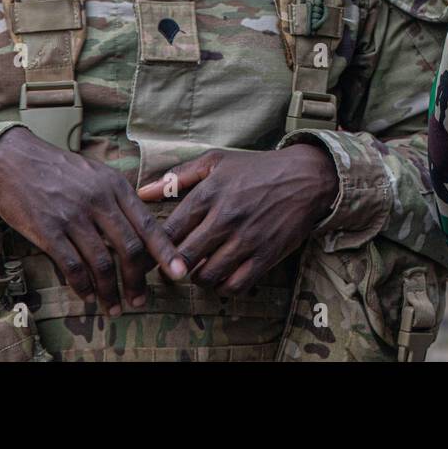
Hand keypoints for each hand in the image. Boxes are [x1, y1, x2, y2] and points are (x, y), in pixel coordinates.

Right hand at [0, 126, 187, 314]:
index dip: (166, 251)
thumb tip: (142, 227)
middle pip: (129, 249)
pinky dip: (83, 286)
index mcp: (116, 187)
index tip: (179, 272)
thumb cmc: (59, 169)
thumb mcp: (98, 173)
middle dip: (137, 280)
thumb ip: (120, 198)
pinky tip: (87, 296)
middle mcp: (99, 201)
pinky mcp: (48, 230)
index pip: (149, 224)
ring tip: (114, 307)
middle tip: (140, 301)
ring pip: (102, 263)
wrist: (14, 159)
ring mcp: (73, 216)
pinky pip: (72, 266)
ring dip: (110, 291)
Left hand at [137, 145, 338, 293]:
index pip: (168, 232)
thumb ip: (177, 177)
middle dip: (173, 268)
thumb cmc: (256, 168)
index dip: (153, 250)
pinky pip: (236, 285)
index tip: (149, 258)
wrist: (306, 177)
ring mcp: (247, 239)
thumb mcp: (216, 162)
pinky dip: (224, 287)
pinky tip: (223, 275)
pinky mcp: (266, 255)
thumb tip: (141, 193)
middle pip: (184, 258)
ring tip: (200, 269)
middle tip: (173, 268)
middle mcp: (225, 218)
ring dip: (198, 277)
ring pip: (207, 276)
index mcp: (209, 194)